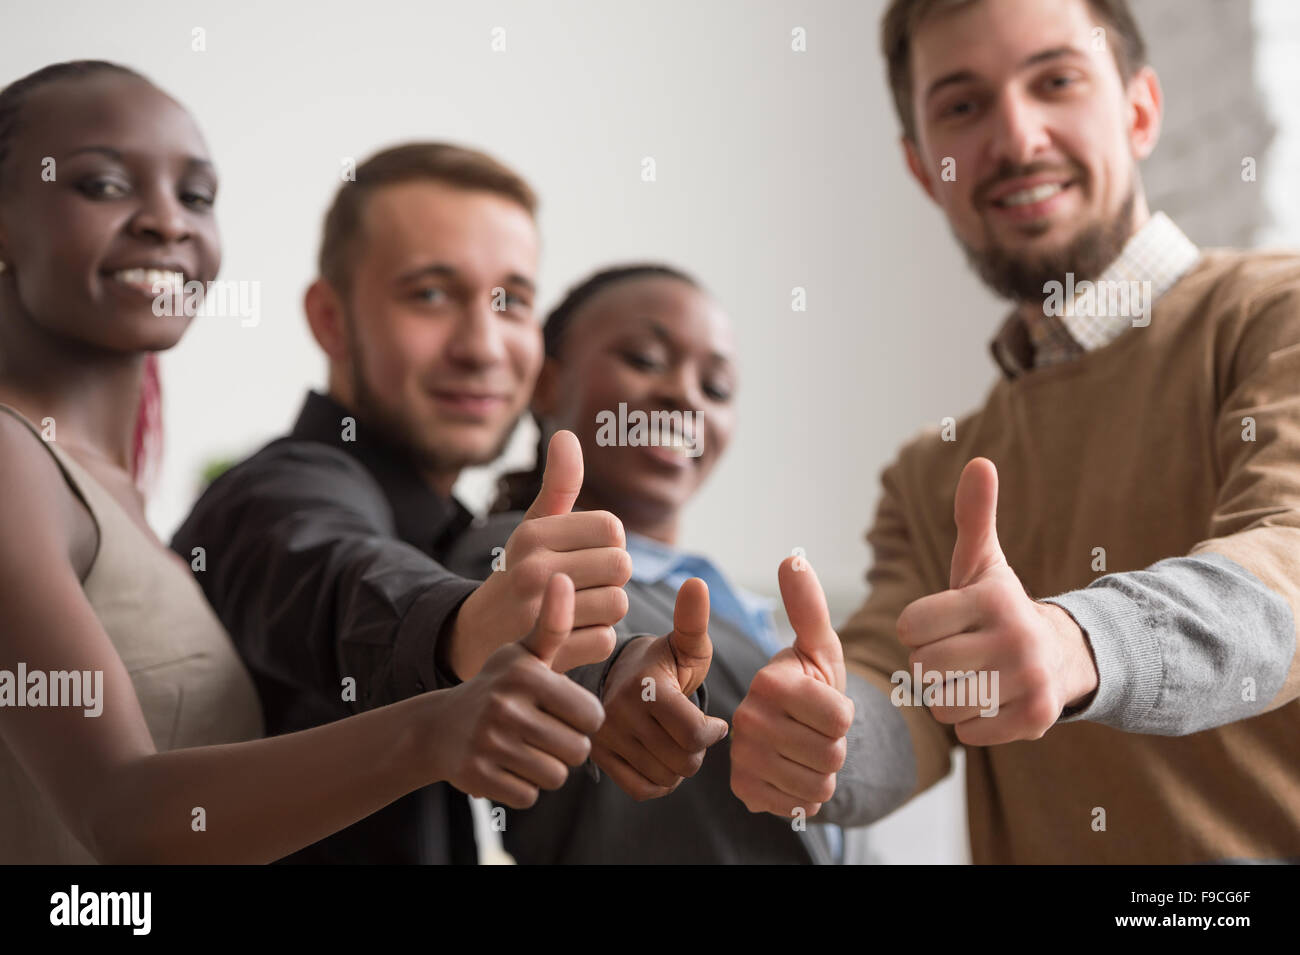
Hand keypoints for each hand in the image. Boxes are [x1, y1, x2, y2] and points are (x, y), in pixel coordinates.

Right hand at [434, 573, 605, 808]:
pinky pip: (528, 797)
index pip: (592, 716)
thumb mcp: (525, 653)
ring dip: (547, 769)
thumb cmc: (499, 686)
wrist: (440, 726)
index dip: (585, 719)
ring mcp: (488, 744)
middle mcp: (506, 708)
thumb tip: (564, 576)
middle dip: (567, 747)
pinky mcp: (477, 776)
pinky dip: (522, 787)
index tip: (565, 712)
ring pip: (555, 777)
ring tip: (527, 749)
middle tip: (545, 734)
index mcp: (526, 676)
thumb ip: (553, 623)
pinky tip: (507, 767)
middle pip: (577, 750)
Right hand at [448, 430, 631, 678]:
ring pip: (618, 604)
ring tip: (581, 608)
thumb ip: (559, 483)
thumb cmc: (519, 570)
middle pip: (621, 566)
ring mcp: (538, 612)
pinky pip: (606, 639)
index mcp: (534, 533)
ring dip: (607, 610)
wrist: (477, 634)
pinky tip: (574, 634)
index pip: (613, 528)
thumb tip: (568, 435)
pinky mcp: (547, 650)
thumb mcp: (534, 525)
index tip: (590, 553)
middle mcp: (533, 569)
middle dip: (613, 578)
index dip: (611, 543)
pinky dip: (596, 639)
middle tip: (588, 584)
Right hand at [590, 578, 729, 799]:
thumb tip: (696, 583)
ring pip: (664, 777)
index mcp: (644, 686)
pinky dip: (660, 783)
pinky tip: (663, 760)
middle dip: (698, 750)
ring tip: (678, 742)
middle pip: (682, 760)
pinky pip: (641, 789)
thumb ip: (694, 620)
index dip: (713, 732)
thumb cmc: (666, 661)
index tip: (715, 721)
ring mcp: (605, 737)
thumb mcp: (686, 642)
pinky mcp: (599, 757)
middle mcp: (618, 713)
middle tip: (695, 732)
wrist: (622, 676)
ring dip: (680, 766)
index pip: (694, 734)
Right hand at [730, 556, 853, 817]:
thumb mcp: (818, 647)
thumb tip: (791, 558)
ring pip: (820, 784)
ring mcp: (743, 758)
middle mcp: (747, 720)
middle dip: (834, 745)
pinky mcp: (745, 789)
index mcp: (769, 682)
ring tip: (805, 750)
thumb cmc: (809, 684)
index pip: (840, 718)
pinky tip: (792, 772)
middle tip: (814, 730)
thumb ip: (809, 607)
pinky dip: (806, 795)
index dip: (843, 716)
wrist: (789, 729)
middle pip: (832, 754)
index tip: (821, 703)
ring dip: (823, 772)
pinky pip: (802, 806)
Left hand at [895, 457, 1097, 744]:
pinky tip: (990, 701)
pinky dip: (971, 723)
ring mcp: (1029, 679)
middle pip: (924, 668)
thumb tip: (979, 462)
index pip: (909, 627)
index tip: (939, 624)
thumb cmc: (1000, 608)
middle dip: (930, 665)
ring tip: (972, 677)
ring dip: (947, 696)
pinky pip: (968, 733)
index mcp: (991, 598)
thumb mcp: (983, 562)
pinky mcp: (1037, 718)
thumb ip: (973, 515)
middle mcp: (1014, 637)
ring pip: (943, 703)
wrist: (1063, 655)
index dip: (916, 629)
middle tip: (955, 655)